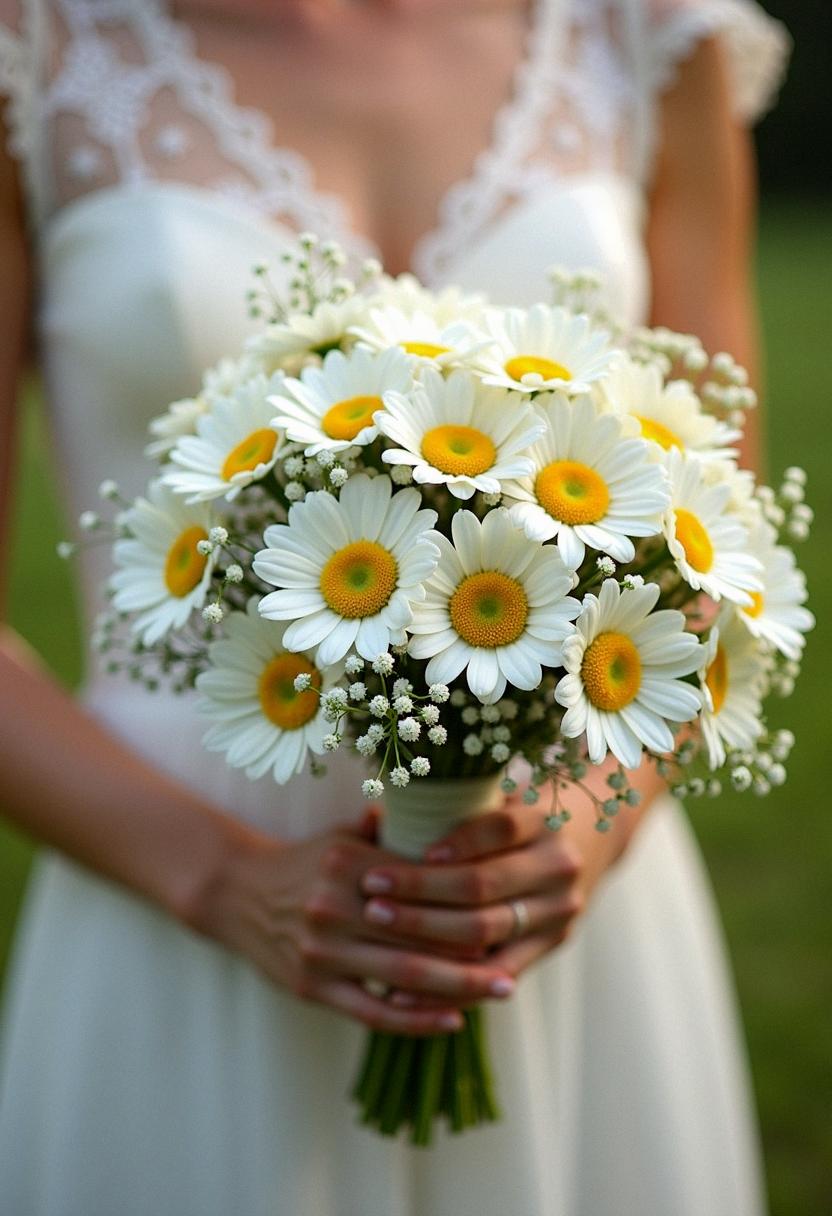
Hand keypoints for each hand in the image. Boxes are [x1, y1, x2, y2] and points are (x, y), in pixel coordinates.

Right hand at [191, 812, 515, 1034]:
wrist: (237, 893)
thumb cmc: (306, 861)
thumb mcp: (342, 832)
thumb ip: (393, 827)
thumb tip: (451, 809)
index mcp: (349, 862)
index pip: (421, 884)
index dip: (466, 900)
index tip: (508, 905)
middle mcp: (334, 906)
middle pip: (419, 934)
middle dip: (472, 951)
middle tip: (516, 957)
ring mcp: (322, 951)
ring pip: (403, 976)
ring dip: (457, 988)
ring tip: (499, 990)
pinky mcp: (312, 987)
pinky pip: (372, 1012)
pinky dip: (415, 1021)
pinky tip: (452, 1021)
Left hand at [359, 785, 638, 991]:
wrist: (585, 845)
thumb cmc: (518, 819)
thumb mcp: (501, 801)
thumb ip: (456, 808)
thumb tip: (374, 818)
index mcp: (544, 822)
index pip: (498, 829)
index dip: (455, 841)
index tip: (411, 850)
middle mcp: (557, 868)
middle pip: (484, 885)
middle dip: (422, 891)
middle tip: (372, 893)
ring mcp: (558, 912)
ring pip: (485, 931)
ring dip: (426, 934)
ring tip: (380, 927)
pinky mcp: (549, 947)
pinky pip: (493, 975)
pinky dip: (445, 985)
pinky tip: (402, 991)